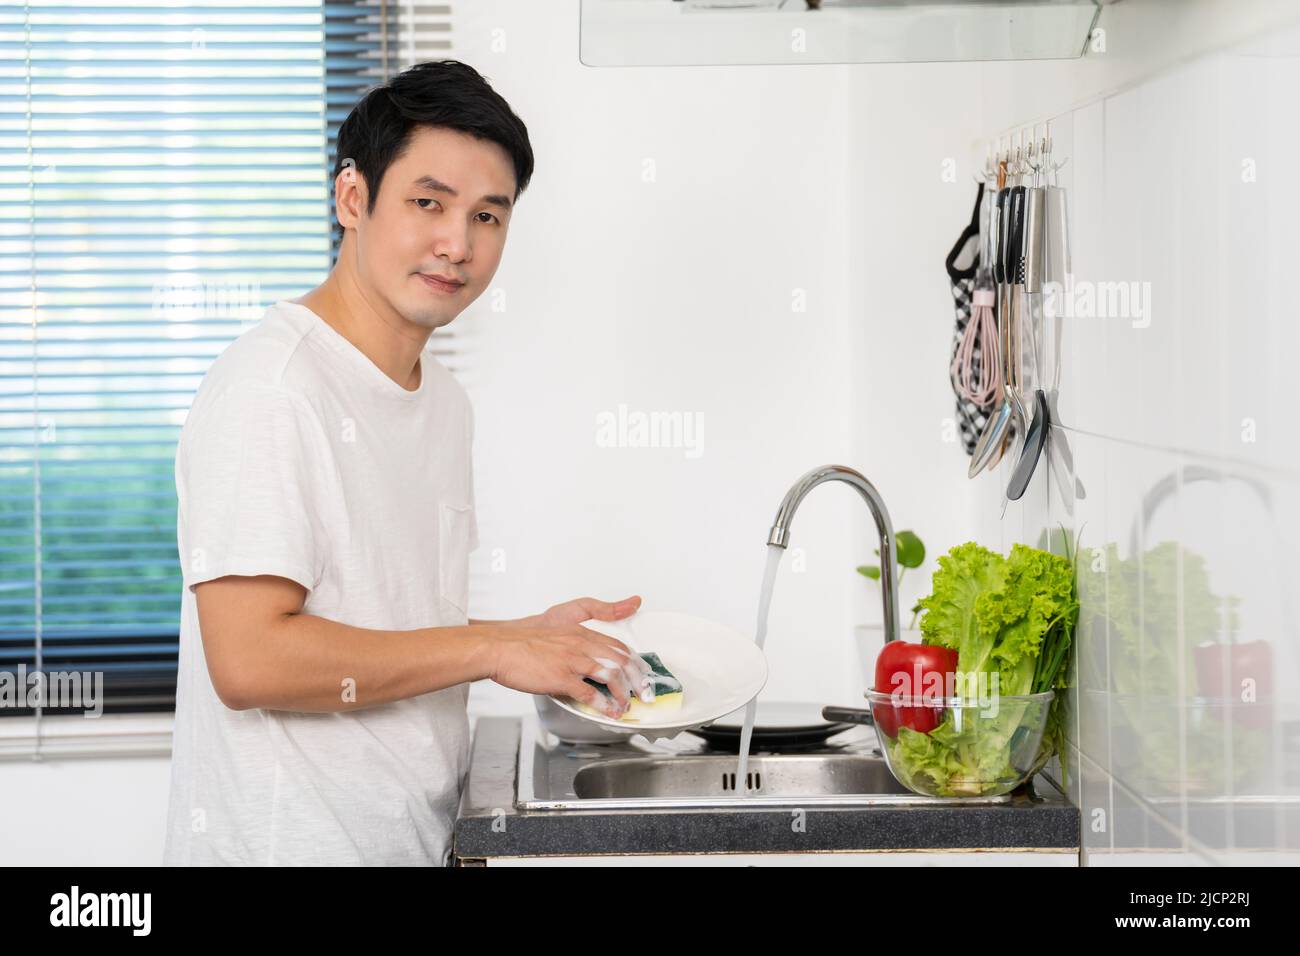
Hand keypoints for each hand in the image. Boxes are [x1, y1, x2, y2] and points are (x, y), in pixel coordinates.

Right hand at [486, 596, 649, 718]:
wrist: (500, 647)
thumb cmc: (523, 643)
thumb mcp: (557, 632)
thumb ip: (577, 643)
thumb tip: (589, 658)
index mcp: (581, 633)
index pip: (618, 646)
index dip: (634, 662)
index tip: (642, 675)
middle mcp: (581, 644)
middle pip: (621, 661)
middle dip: (638, 680)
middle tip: (645, 694)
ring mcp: (572, 660)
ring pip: (611, 676)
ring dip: (624, 694)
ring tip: (627, 706)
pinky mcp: (562, 677)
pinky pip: (590, 693)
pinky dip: (604, 704)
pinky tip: (609, 712)